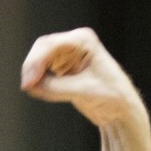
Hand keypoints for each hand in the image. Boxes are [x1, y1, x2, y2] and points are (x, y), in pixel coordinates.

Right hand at [21, 27, 143, 126]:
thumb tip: (32, 86)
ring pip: (40, 60)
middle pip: (42, 50)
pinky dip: (39, 82)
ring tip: (35, 91)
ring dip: (35, 75)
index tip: (30, 82)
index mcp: (84, 40)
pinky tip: (40, 92)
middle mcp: (74, 43)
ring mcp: (68, 55)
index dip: (36, 62)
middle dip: (32, 67)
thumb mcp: (84, 92)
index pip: (51, 45)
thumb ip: (56, 88)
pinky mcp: (64, 69)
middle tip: (27, 87)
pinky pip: (44, 72)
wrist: (122, 111)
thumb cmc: (113, 97)